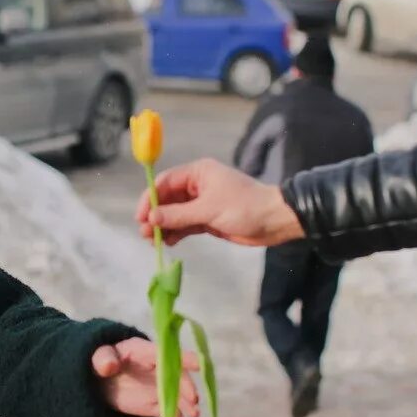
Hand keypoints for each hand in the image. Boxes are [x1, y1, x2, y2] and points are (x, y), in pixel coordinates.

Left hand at [92, 338, 200, 416]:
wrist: (97, 379)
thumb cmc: (100, 360)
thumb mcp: (98, 355)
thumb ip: (103, 359)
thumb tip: (109, 366)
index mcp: (145, 351)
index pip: (168, 353)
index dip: (184, 358)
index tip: (199, 364)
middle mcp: (157, 369)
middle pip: (177, 376)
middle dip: (186, 386)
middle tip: (193, 399)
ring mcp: (156, 387)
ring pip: (175, 394)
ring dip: (186, 404)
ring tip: (193, 414)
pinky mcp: (152, 404)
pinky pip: (165, 410)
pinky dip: (173, 416)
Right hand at [134, 159, 304, 247]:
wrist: (275, 221)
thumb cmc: (244, 207)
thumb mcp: (209, 209)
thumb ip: (178, 214)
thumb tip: (151, 217)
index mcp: (198, 173)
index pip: (165, 182)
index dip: (149, 198)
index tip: (141, 216)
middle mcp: (197, 186)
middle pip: (167, 199)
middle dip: (155, 215)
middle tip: (145, 232)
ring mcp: (202, 203)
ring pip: (174, 214)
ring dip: (163, 226)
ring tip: (153, 241)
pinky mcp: (207, 219)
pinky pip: (185, 225)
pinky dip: (176, 233)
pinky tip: (169, 242)